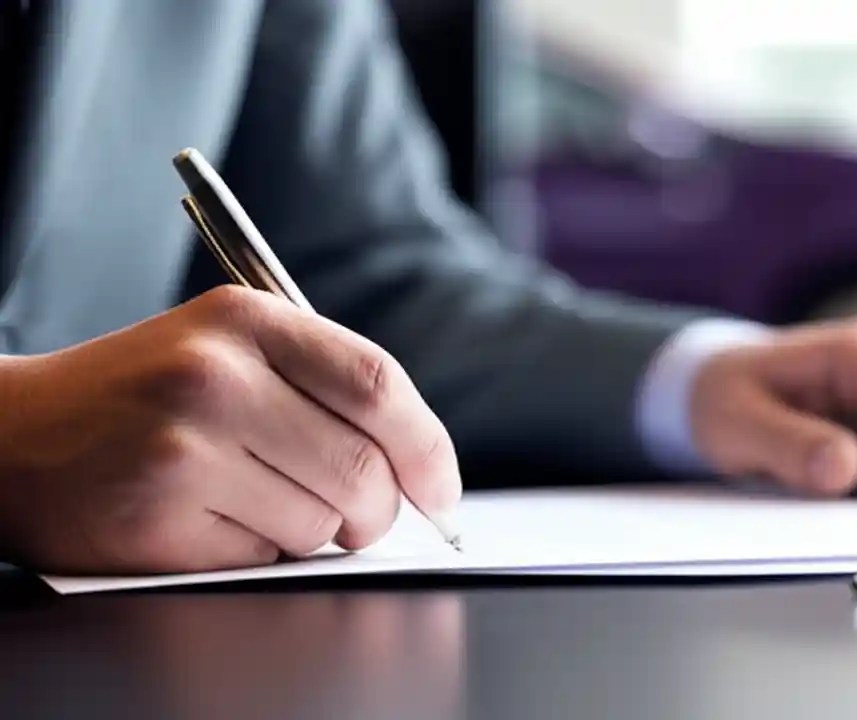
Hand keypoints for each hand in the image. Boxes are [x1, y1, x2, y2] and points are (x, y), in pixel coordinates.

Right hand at [0, 286, 458, 573]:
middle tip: (363, 517)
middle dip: (380, 510)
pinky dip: (258, 549)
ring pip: (321, 520)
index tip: (441, 490)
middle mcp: (217, 376)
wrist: (15, 436)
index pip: (378, 385)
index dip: (428, 448)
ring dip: (312, 529)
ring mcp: (185, 447)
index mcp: (247, 320)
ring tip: (254, 497)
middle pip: (363, 466)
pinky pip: (265, 555)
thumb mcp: (229, 347)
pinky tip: (211, 517)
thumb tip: (420, 466)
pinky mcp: (160, 516)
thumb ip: (323, 385)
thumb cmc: (143, 395)